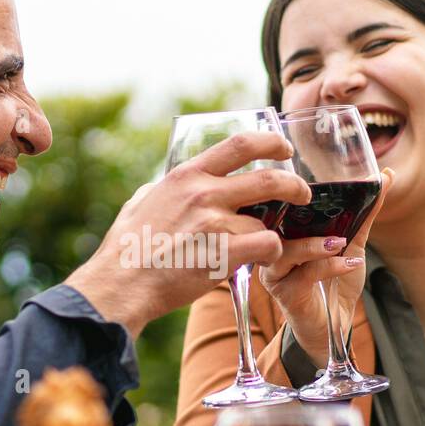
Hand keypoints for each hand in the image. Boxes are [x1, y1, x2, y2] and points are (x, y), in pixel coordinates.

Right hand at [65, 131, 311, 337]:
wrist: (121, 283)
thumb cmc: (126, 247)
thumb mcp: (141, 200)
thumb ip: (165, 188)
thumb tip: (172, 183)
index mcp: (187, 175)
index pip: (240, 144)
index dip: (271, 142)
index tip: (285, 149)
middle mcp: (204, 193)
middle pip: (270, 178)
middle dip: (295, 186)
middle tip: (303, 194)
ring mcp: (215, 223)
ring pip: (266, 221)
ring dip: (269, 234)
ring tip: (258, 247)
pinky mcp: (223, 253)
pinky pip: (267, 245)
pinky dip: (271, 253)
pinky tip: (261, 260)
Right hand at [258, 168, 392, 363]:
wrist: (333, 327)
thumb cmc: (335, 284)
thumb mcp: (354, 244)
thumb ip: (366, 213)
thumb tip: (388, 176)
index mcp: (284, 234)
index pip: (281, 207)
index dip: (292, 194)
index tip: (315, 186)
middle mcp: (273, 251)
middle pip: (275, 226)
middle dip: (297, 214)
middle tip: (326, 208)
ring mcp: (275, 274)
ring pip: (285, 251)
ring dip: (314, 245)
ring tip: (339, 242)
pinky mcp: (286, 294)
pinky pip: (303, 276)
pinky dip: (328, 267)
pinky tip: (348, 262)